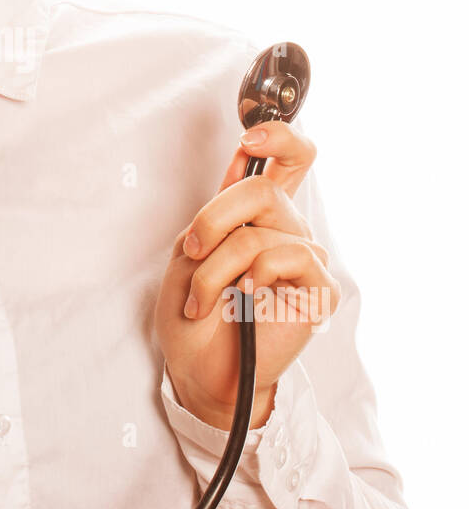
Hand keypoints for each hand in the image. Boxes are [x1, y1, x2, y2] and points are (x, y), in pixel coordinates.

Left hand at [154, 120, 341, 429]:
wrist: (200, 371)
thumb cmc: (193, 317)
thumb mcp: (189, 252)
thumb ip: (215, 211)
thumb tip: (244, 162)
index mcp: (258, 216)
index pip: (290, 160)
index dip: (278, 137)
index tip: (249, 138)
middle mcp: (286, 231)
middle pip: (264, 189)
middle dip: (214, 218)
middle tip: (193, 250)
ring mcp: (304, 259)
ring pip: (259, 232)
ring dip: (216, 268)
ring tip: (203, 299)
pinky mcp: (318, 289)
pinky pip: (288, 256)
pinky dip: (251, 276)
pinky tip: (243, 299)